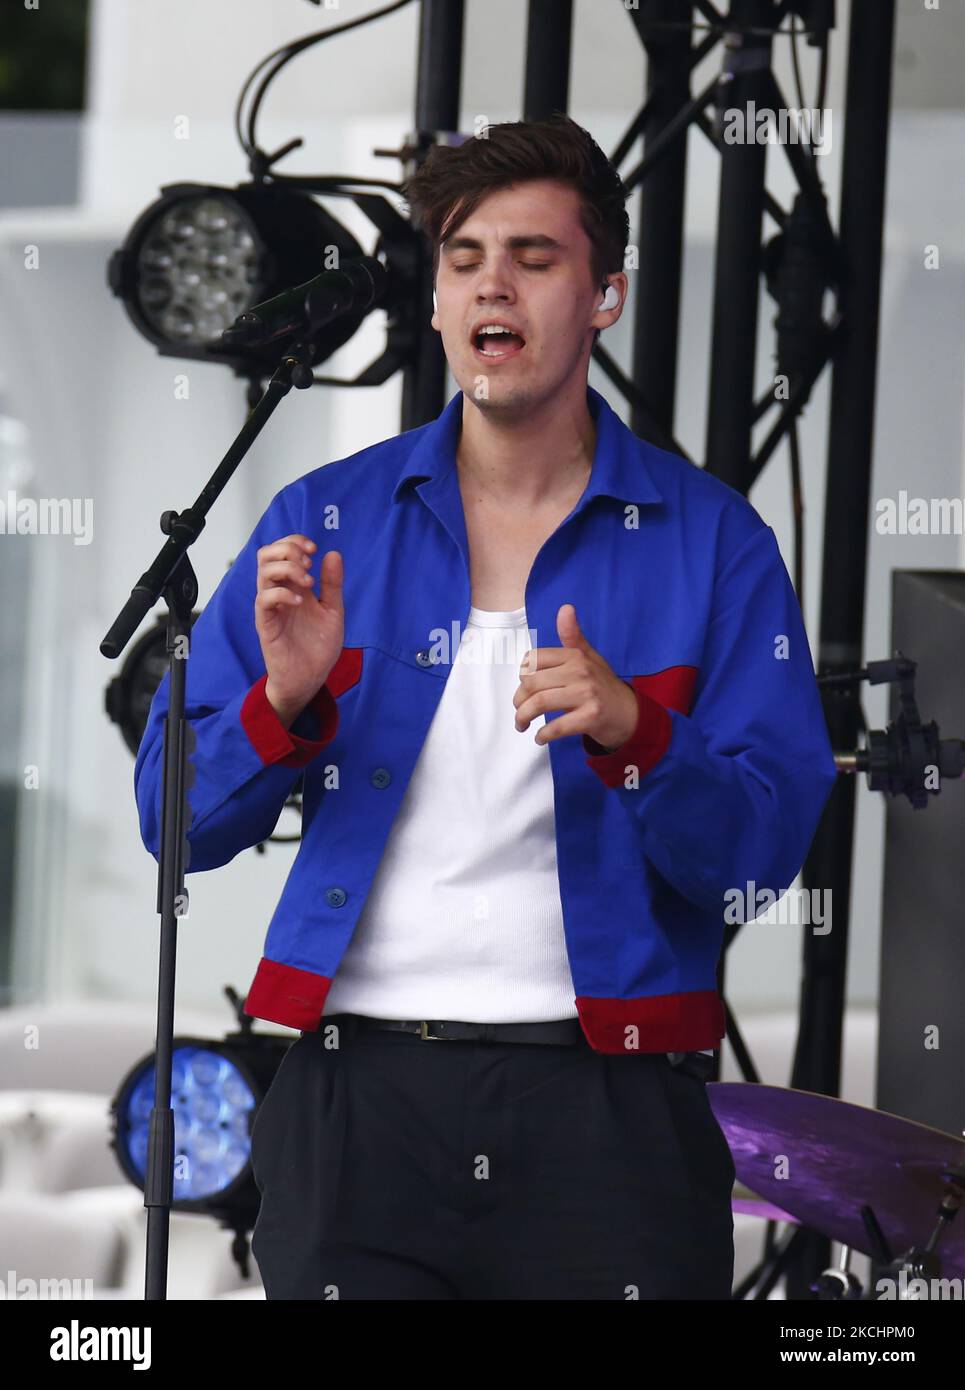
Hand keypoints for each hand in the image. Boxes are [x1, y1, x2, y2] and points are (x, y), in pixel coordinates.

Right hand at [254, 536, 343, 721]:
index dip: (294, 542)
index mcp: (293, 586)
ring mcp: (271, 608)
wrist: (310, 678)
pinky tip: (299, 601)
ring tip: (308, 582)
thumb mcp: (333, 611)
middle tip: (308, 564)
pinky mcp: (266, 624)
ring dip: (287, 569)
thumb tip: (333, 554)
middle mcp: (279, 593)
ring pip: (263, 572)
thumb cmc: (318, 647)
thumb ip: (332, 584)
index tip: (314, 550)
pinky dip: (282, 593)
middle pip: (266, 555)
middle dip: (288, 549)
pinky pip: (264, 599)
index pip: (282, 551)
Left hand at [512, 603, 639, 748]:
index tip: (523, 687)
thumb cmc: (603, 685)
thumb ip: (572, 636)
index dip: (522, 675)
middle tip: (519, 711)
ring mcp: (587, 694)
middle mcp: (581, 671)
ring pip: (540, 703)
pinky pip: (557, 726)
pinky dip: (543, 734)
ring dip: (523, 718)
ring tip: (521, 725)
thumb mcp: (589, 657)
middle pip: (532, 683)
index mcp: (575, 655)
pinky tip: (540, 737)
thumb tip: (565, 607)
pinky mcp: (591, 717)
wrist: (631, 714)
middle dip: (519, 701)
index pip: (532, 660)